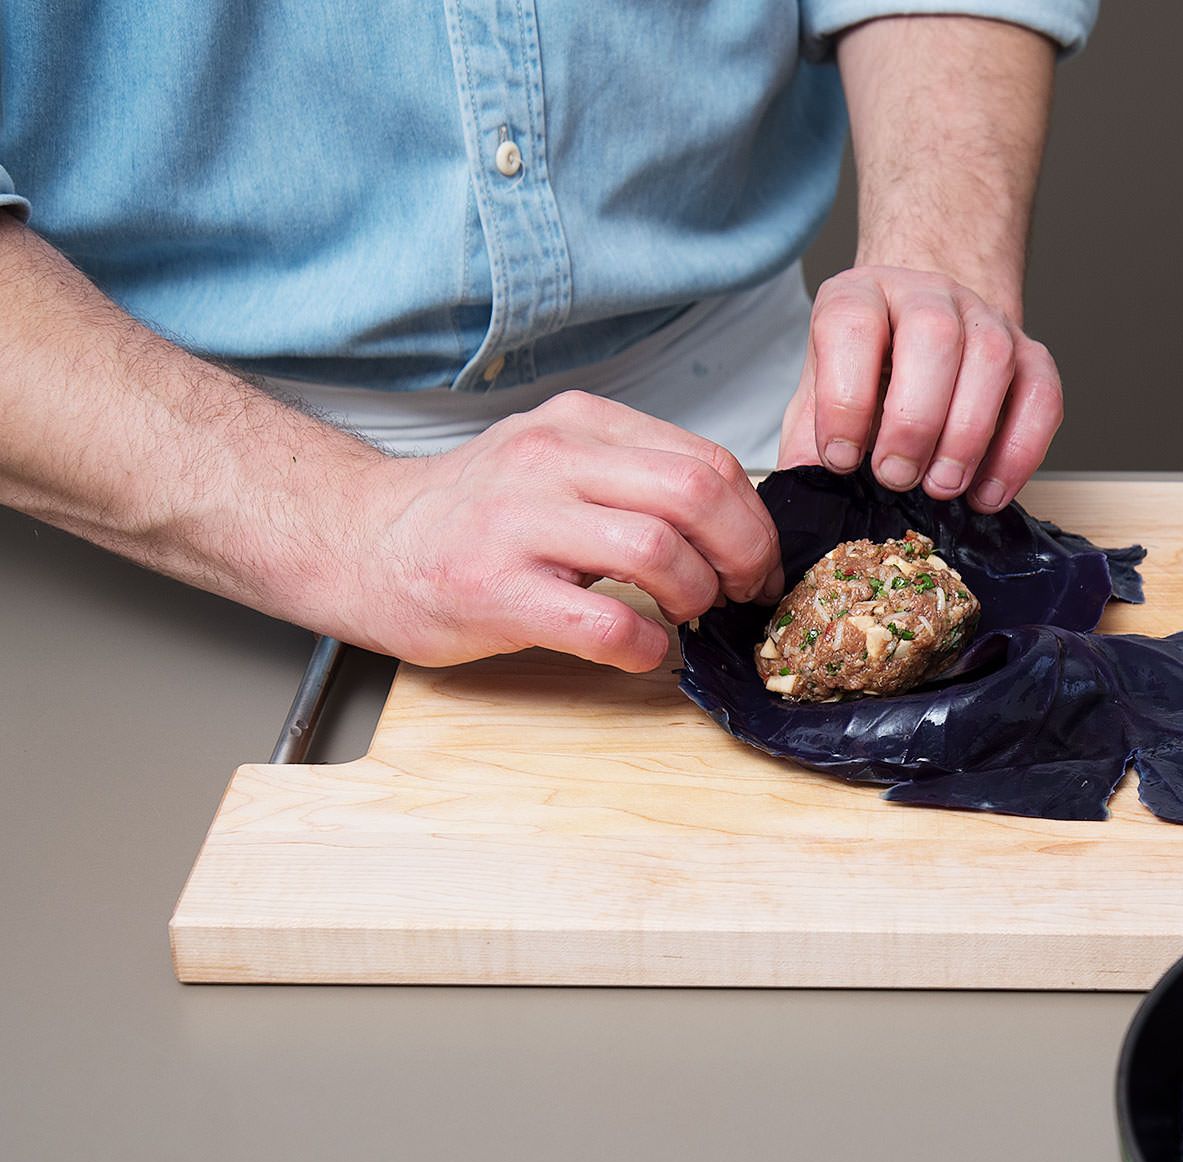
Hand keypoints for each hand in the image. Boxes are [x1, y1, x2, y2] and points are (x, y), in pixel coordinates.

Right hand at [325, 391, 780, 672]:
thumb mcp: (555, 464)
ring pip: (658, 550)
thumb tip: (731, 523)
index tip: (756, 561)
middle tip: (741, 593)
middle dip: (743, 554)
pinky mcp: (494, 592)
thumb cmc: (470, 516)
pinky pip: (605, 625)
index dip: (752, 520)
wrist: (360, 541)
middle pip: (695, 495)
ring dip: (696, 598)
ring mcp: (519, 525)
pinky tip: (642, 649)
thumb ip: (633, 477)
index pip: (705, 461)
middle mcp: (551, 462)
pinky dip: (645, 647)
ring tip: (685, 616)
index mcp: (579, 425)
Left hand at [778, 265, 1062, 511]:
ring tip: (942, 487)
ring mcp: (985, 319)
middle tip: (897, 477)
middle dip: (915, 419)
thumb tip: (806, 494)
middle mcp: (926, 294)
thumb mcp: (819, 397)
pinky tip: (987, 494)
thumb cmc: (866, 374)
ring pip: (992, 359)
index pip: (852, 324)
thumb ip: (809, 440)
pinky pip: (1042, 396)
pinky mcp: (1030, 354)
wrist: (919, 338)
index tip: (839, 459)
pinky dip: (1019, 453)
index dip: (844, 397)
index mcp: (861, 295)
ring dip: (968, 436)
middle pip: (933, 335)